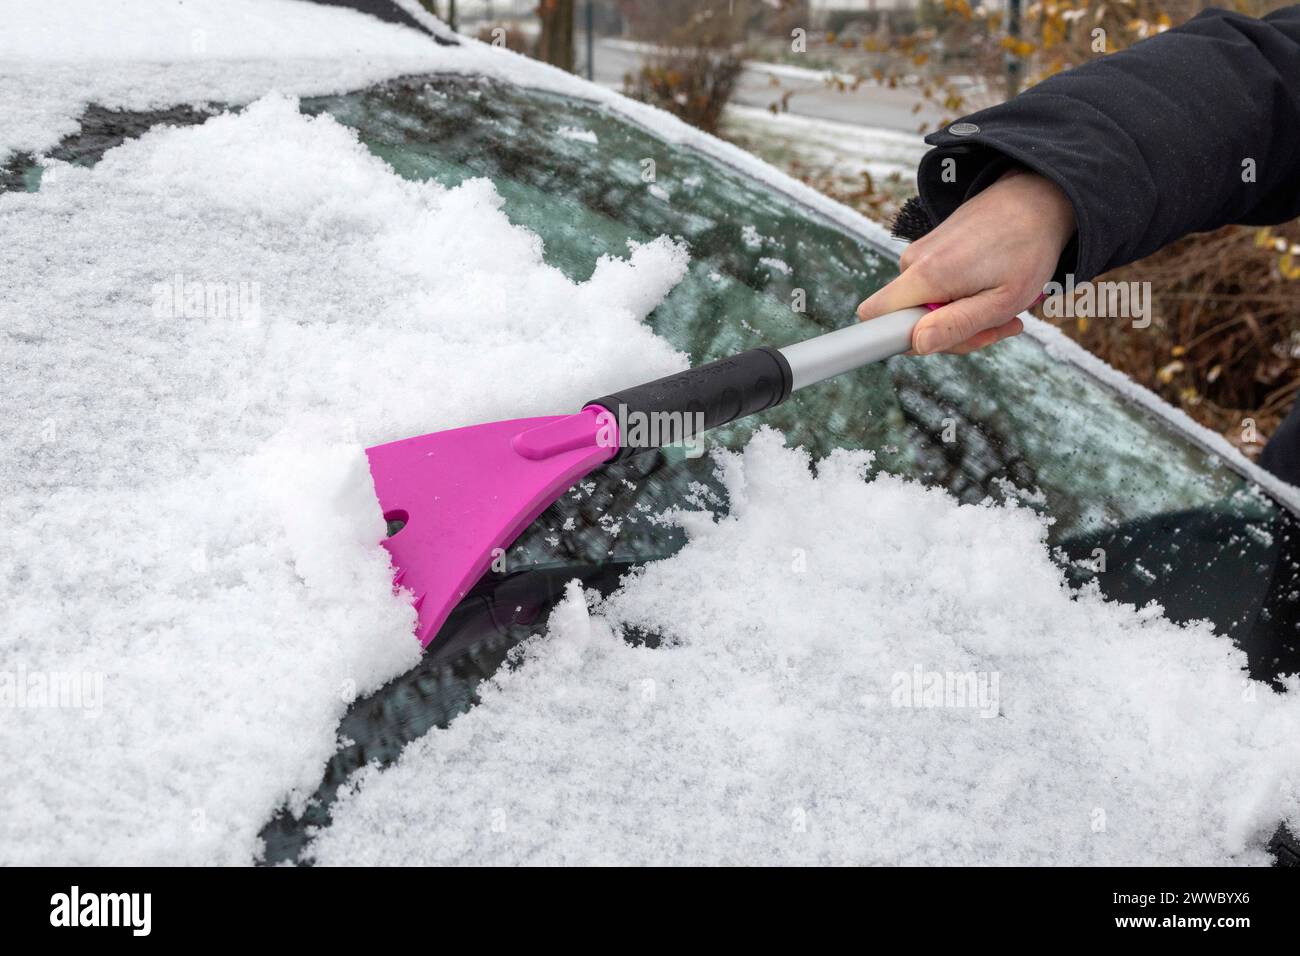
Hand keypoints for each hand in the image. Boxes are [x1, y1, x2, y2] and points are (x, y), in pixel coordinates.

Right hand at [856, 168, 1076, 353]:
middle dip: (949, 335)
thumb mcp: (1003, 300)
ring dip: (961, 319)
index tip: (941, 340)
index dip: (898, 340)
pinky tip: (991, 292)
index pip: (875, 318)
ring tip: (1001, 306)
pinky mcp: (928, 252)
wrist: (1034, 199)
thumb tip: (916, 345)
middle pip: (906, 322)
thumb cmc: (1027, 250)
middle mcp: (913, 263)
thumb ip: (957, 326)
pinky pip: (931, 292)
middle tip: (997, 328)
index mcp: (926, 275)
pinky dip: (961, 301)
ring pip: (923, 310)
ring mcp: (918, 255)